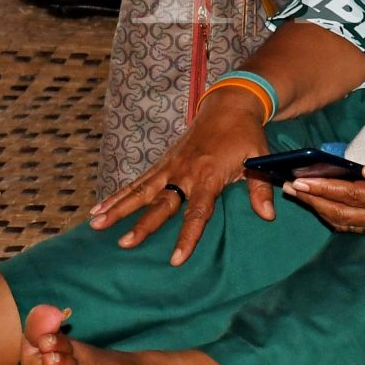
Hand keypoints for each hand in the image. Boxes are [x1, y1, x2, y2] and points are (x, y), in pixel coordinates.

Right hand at [89, 90, 275, 265]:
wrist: (229, 106)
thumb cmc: (245, 136)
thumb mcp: (258, 160)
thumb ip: (260, 189)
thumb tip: (268, 216)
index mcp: (208, 176)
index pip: (197, 213)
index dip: (187, 236)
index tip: (176, 259)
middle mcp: (184, 173)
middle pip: (160, 203)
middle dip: (142, 225)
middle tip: (125, 244)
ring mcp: (169, 166)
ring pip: (140, 191)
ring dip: (118, 208)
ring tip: (96, 224)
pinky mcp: (162, 162)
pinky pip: (137, 181)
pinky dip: (117, 195)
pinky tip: (99, 209)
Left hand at [284, 136, 364, 230]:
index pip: (352, 194)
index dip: (325, 188)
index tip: (301, 180)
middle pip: (343, 212)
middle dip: (314, 200)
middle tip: (289, 187)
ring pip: (346, 222)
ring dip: (320, 209)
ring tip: (299, 194)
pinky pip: (355, 223)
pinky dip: (335, 215)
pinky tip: (321, 203)